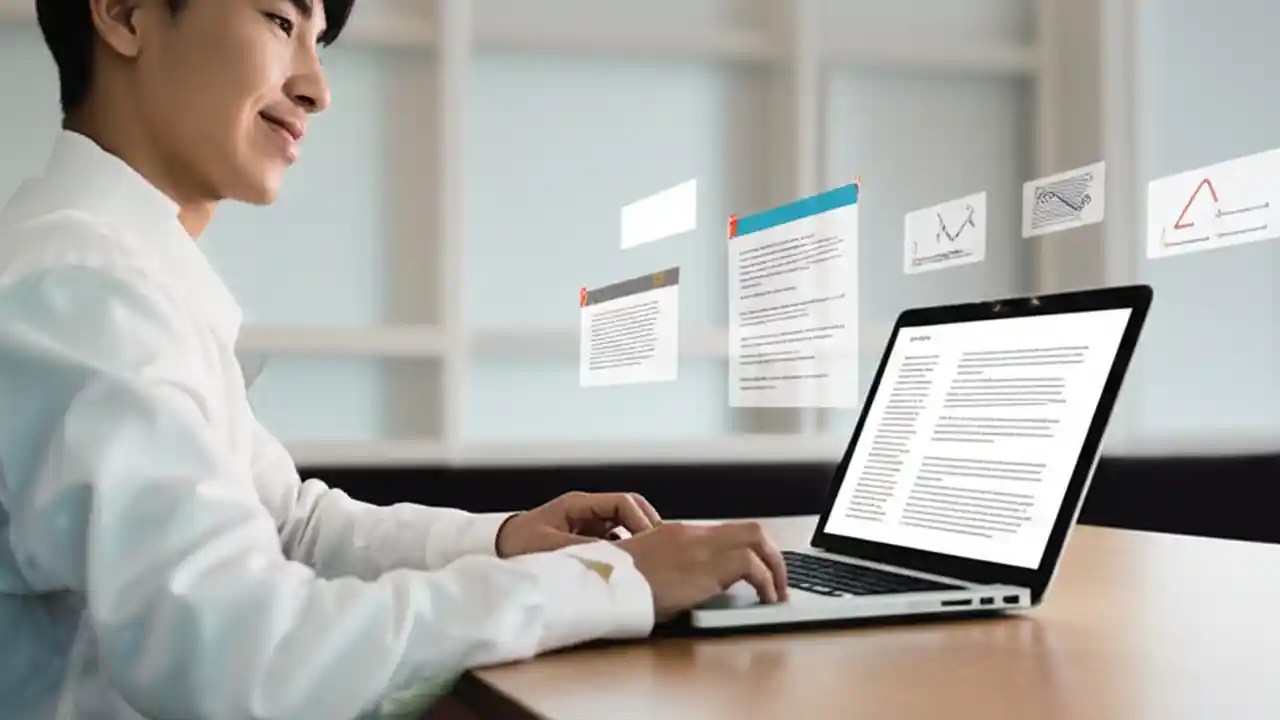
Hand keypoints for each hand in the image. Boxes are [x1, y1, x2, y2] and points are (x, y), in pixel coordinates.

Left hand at [495, 491, 662, 557]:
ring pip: (625, 527)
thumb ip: (584, 550)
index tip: (650, 543)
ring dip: (637, 543)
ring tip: (646, 564)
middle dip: (647, 530)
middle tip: (659, 553)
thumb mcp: (551, 547)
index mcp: (579, 504)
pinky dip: (624, 553)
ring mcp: (587, 525)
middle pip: (631, 511)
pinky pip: (614, 542)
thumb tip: (616, 558)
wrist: (493, 550)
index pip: (624, 502)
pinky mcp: (585, 540)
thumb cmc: (516, 545)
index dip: (641, 521)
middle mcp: (587, 511)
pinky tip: (627, 571)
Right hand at [616, 521, 788, 621]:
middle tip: (778, 580)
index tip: (759, 573)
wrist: (604, 585)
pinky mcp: (706, 567)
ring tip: (778, 593)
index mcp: (678, 533)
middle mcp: (693, 535)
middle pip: (750, 529)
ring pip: (757, 539)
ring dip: (775, 567)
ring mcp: (700, 548)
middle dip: (772, 554)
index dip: (750, 551)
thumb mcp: (646, 570)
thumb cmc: (617, 585)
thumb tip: (690, 585)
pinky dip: (767, 582)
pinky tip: (767, 600)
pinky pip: (752, 566)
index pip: (726, 533)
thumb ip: (670, 568)